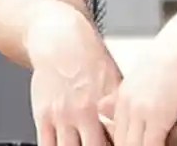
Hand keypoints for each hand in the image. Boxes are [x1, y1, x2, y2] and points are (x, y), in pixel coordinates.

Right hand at [25, 1, 122, 144]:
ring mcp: (58, 116)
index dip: (119, 145)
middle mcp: (78, 113)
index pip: (112, 142)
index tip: (122, 145)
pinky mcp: (41, 115)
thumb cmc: (87, 56)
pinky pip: (46, 144)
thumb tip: (134, 125)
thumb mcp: (112, 79)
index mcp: (100, 104)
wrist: (59, 40)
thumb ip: (119, 106)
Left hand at [98, 9, 176, 145]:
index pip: (115, 130)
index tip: (138, 141)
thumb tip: (111, 105)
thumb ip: (132, 92)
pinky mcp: (158, 116)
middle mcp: (127, 102)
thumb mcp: (146, 73)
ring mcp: (140, 110)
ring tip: (161, 144)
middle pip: (120, 140)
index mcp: (124, 93)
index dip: (127, 141)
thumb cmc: (176, 52)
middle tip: (150, 143)